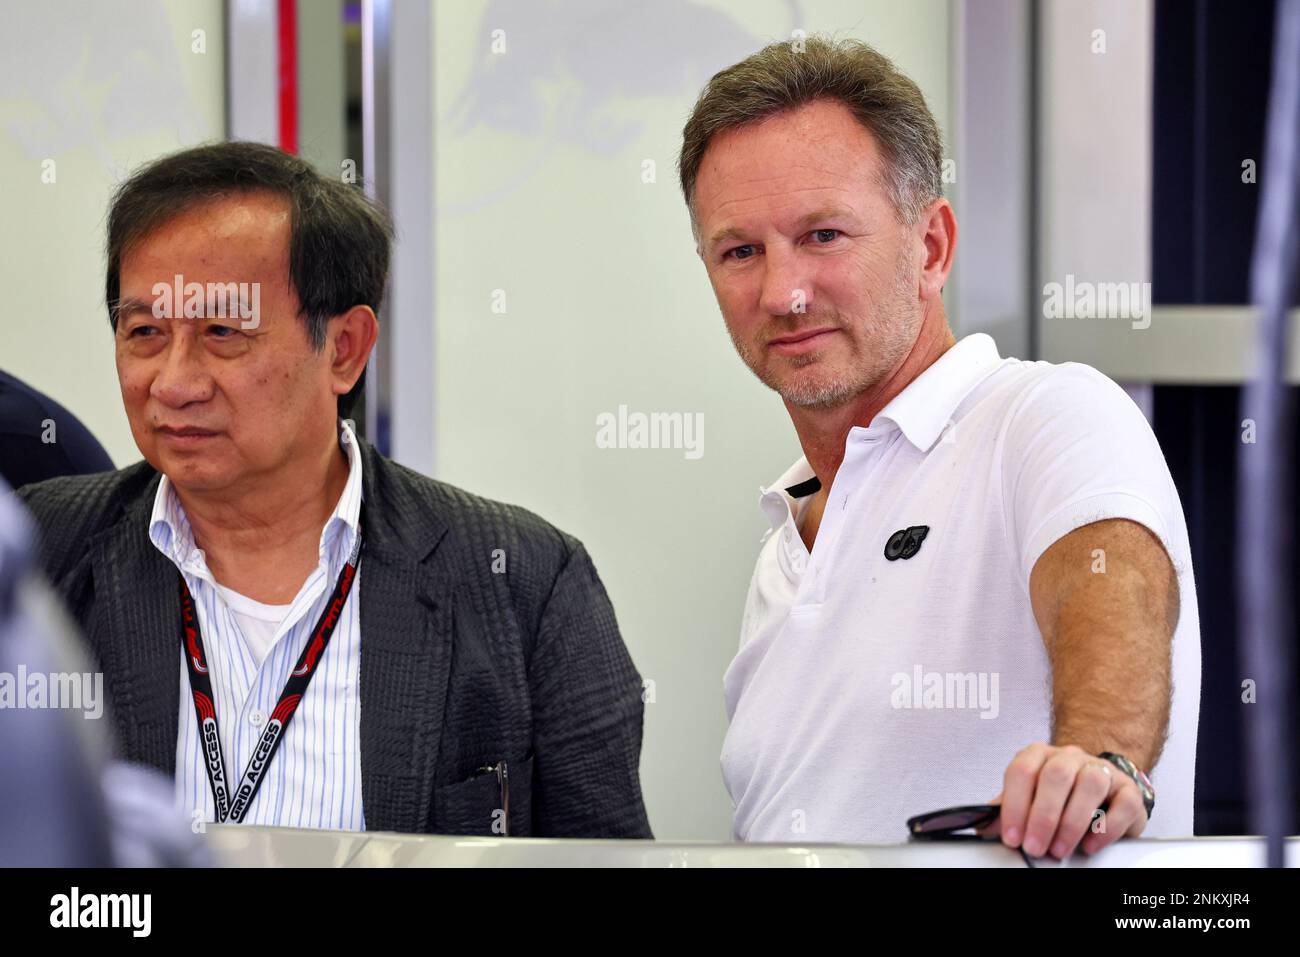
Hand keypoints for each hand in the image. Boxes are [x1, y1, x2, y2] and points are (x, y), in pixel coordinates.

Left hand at [976, 743, 1147, 858]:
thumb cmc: (1059, 797)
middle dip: (1042, 816)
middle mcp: (1070, 757)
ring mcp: (1102, 770)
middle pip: (1055, 775)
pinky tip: (1090, 845)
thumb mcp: (1029, 800)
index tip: (1011, 837)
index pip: (1022, 771)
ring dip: (1072, 821)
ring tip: (1060, 849)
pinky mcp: (1129, 790)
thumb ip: (1007, 809)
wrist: (1101, 793)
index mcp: (1039, 755)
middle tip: (1035, 847)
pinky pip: (1122, 803)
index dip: (1014, 805)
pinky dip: (1105, 827)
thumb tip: (981, 825)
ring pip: (1089, 784)